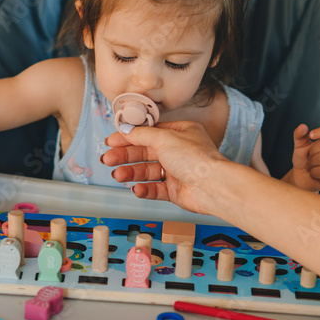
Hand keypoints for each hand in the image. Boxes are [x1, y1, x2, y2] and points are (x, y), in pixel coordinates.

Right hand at [101, 121, 228, 215]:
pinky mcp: (175, 190)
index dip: (128, 137)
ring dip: (131, 173)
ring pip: (147, 171)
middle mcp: (178, 151)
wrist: (212, 186)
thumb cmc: (197, 158)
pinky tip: (136, 188)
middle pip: (145, 152)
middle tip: (108, 159)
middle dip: (125, 156)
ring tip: (118, 175)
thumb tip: (126, 129)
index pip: (148, 133)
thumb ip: (142, 134)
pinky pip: (155, 189)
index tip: (111, 141)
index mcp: (179, 133)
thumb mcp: (164, 137)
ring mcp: (176, 171)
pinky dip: (144, 189)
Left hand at [286, 124, 319, 191]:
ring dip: (311, 163)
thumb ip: (299, 135)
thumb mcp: (299, 146)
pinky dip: (313, 172)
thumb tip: (302, 126)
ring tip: (310, 166)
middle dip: (312, 151)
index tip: (311, 135)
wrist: (300, 178)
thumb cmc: (303, 161)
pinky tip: (313, 173)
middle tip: (309, 157)